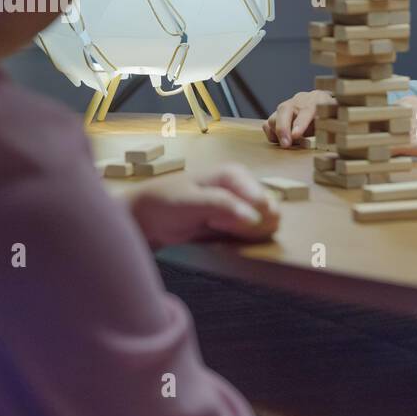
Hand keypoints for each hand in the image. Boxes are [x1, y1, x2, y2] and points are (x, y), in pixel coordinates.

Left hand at [128, 163, 279, 247]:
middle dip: (248, 228)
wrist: (148, 218)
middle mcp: (244, 187)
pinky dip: (241, 241)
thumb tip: (256, 217)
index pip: (260, 201)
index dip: (244, 218)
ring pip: (265, 225)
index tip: (217, 223)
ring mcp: (243, 206)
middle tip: (215, 227)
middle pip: (269, 213)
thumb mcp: (191, 203)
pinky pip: (255, 235)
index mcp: (235, 174)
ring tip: (215, 230)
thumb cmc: (166, 203)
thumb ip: (222, 206)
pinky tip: (219, 237)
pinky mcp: (239, 223)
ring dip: (245, 236)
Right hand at [263, 90, 335, 147]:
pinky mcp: (277, 115)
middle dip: (283, 129)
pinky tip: (281, 142)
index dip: (300, 123)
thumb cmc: (330, 114)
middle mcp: (298, 101)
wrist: (321, 102)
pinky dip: (271, 134)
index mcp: (316, 100)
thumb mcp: (336, 118)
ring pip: (274, 117)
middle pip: (284, 110)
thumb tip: (337, 134)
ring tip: (288, 145)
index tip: (296, 135)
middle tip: (286, 145)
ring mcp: (286, 107)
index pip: (306, 110)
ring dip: (278, 134)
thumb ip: (334, 125)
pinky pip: (268, 124)